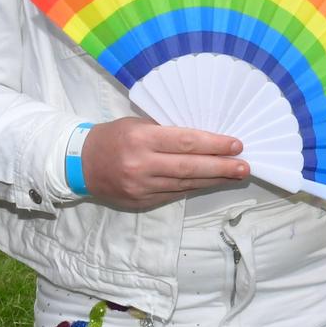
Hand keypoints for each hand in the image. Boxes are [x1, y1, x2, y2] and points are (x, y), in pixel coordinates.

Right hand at [79, 117, 247, 209]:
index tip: (236, 145)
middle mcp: (142, 165)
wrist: (81, 163)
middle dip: (221, 167)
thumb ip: (166, 133)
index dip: (214, 145)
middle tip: (244, 167)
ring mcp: (141, 187)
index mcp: (142, 139)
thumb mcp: (138, 125)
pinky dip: (195, 188)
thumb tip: (204, 140)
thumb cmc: (114, 136)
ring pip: (185, 184)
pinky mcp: (141, 202)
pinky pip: (174, 194)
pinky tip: (210, 183)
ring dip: (213, 180)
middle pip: (190, 168)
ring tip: (235, 175)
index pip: (186, 142)